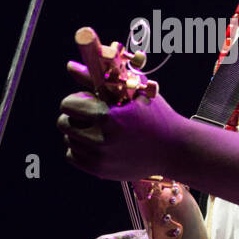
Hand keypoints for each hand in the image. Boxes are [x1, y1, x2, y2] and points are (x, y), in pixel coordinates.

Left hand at [58, 61, 185, 180]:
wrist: (173, 149)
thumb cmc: (155, 115)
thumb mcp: (130, 90)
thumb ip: (96, 78)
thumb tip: (70, 66)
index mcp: (106, 117)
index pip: (67, 105)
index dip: (77, 99)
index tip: (91, 100)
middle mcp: (99, 141)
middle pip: (64, 123)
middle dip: (75, 116)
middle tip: (94, 115)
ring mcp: (99, 159)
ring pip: (69, 140)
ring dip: (79, 132)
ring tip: (100, 129)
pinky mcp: (100, 171)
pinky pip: (73, 157)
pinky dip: (81, 149)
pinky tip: (99, 142)